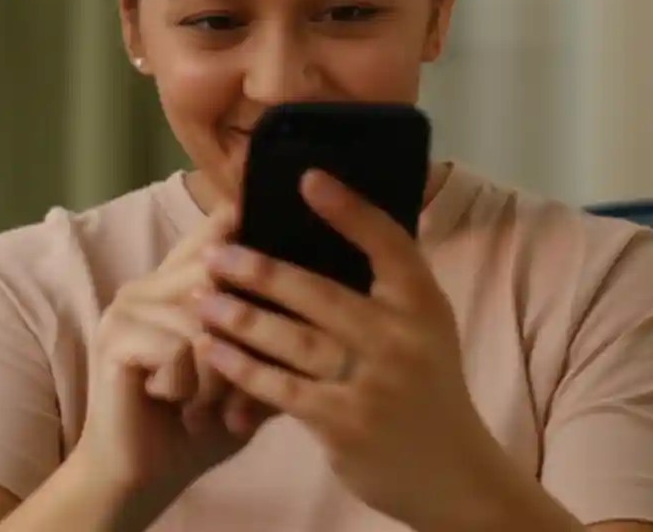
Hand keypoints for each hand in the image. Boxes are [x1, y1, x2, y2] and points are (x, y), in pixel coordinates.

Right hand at [76, 203, 274, 503]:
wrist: (140, 475)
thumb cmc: (200, 424)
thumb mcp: (247, 372)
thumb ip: (269, 331)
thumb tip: (326, 296)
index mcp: (178, 284)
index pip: (215, 232)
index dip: (242, 214)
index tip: (265, 189)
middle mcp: (148, 285)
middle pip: (218, 267)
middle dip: (244, 331)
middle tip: (231, 387)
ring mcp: (128, 309)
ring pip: (206, 315)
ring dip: (218, 373)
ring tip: (206, 405)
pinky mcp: (116, 340)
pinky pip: (182, 348)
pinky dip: (192, 387)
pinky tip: (176, 407)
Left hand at [195, 170, 500, 529]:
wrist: (453, 474)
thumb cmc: (425, 385)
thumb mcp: (425, 327)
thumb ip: (387, 284)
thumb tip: (331, 220)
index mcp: (423, 304)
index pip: (388, 244)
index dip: (348, 209)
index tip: (307, 178)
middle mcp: (401, 339)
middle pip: (319, 293)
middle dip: (260, 271)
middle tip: (214, 253)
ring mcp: (372, 383)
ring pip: (291, 340)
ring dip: (238, 317)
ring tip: (200, 298)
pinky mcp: (344, 423)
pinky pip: (280, 388)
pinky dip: (242, 367)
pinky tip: (212, 349)